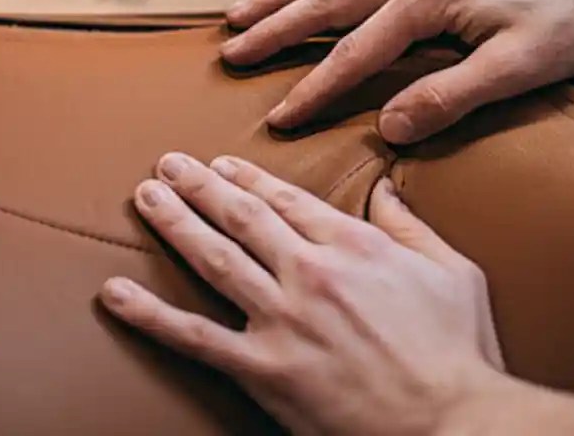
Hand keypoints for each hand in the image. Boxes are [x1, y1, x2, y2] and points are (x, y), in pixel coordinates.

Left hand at [100, 152, 508, 435]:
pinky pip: (194, 338)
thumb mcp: (454, 273)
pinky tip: (115, 294)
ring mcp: (282, 319)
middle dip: (199, 185)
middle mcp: (310, 272)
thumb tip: (386, 188)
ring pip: (213, 259)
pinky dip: (150, 315)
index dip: (247, 177)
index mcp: (354, 245)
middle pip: (242, 216)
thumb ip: (411, 226)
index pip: (287, 199)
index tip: (221, 164)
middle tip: (166, 164)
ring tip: (144, 198)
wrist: (452, 423)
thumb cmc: (458, 353)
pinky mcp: (263, 369)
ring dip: (174, 224)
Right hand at [220, 0, 573, 143]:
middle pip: (327, 1)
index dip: (312, 90)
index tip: (275, 120)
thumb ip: (449, 98)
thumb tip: (388, 127)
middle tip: (230, 53)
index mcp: (429, 0)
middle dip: (275, 30)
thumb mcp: (519, 69)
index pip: (353, 54)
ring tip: (240, 9)